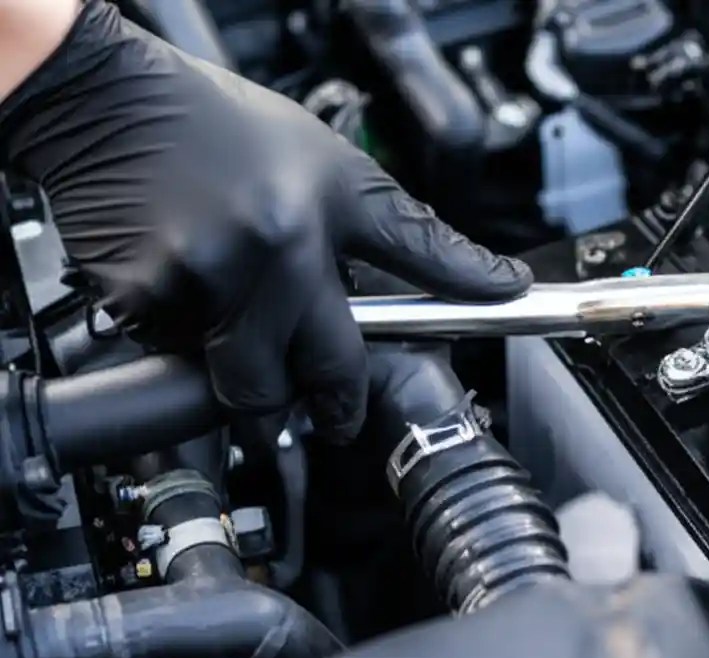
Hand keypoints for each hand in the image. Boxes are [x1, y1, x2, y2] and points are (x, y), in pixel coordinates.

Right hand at [0, 1, 530, 440]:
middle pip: (323, 371)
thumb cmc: (211, 124)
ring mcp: (207, 275)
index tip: (509, 303)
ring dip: (251, 376)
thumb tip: (445, 273)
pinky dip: (191, 344)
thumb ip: (376, 222)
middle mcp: (274, 242)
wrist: (106, 102)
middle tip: (331, 412)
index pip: (419, 254)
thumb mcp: (316, 157)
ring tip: (241, 327)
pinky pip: (183, 356)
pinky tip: (188, 292)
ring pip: (245, 379)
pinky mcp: (146, 296)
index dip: (473, 285)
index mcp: (322, 201)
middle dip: (329, 404)